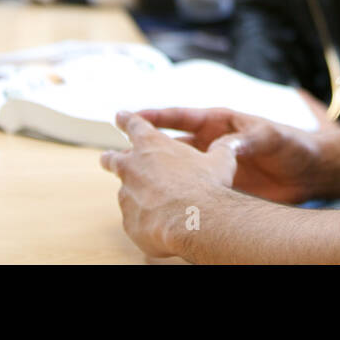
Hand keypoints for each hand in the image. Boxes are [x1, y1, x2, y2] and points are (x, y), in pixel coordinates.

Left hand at [100, 112, 241, 259]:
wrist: (193, 220)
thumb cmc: (207, 185)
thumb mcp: (220, 161)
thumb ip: (221, 151)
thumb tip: (231, 145)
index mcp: (152, 144)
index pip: (135, 124)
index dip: (127, 119)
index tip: (119, 116)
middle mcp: (133, 166)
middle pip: (113, 158)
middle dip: (111, 158)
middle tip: (107, 158)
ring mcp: (127, 193)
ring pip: (123, 190)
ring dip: (132, 192)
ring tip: (141, 199)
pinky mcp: (128, 219)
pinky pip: (134, 217)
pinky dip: (143, 218)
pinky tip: (158, 223)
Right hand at [131, 106, 324, 204]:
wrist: (312, 171)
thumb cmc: (294, 145)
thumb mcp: (270, 136)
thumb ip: (249, 140)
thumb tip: (230, 146)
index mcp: (222, 122)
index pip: (183, 116)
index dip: (157, 116)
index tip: (132, 116)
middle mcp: (214, 142)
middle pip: (173, 141)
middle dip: (146, 141)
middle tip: (119, 141)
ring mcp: (217, 164)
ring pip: (179, 166)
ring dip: (157, 169)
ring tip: (130, 174)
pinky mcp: (224, 185)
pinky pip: (194, 187)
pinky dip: (177, 192)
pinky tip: (160, 201)